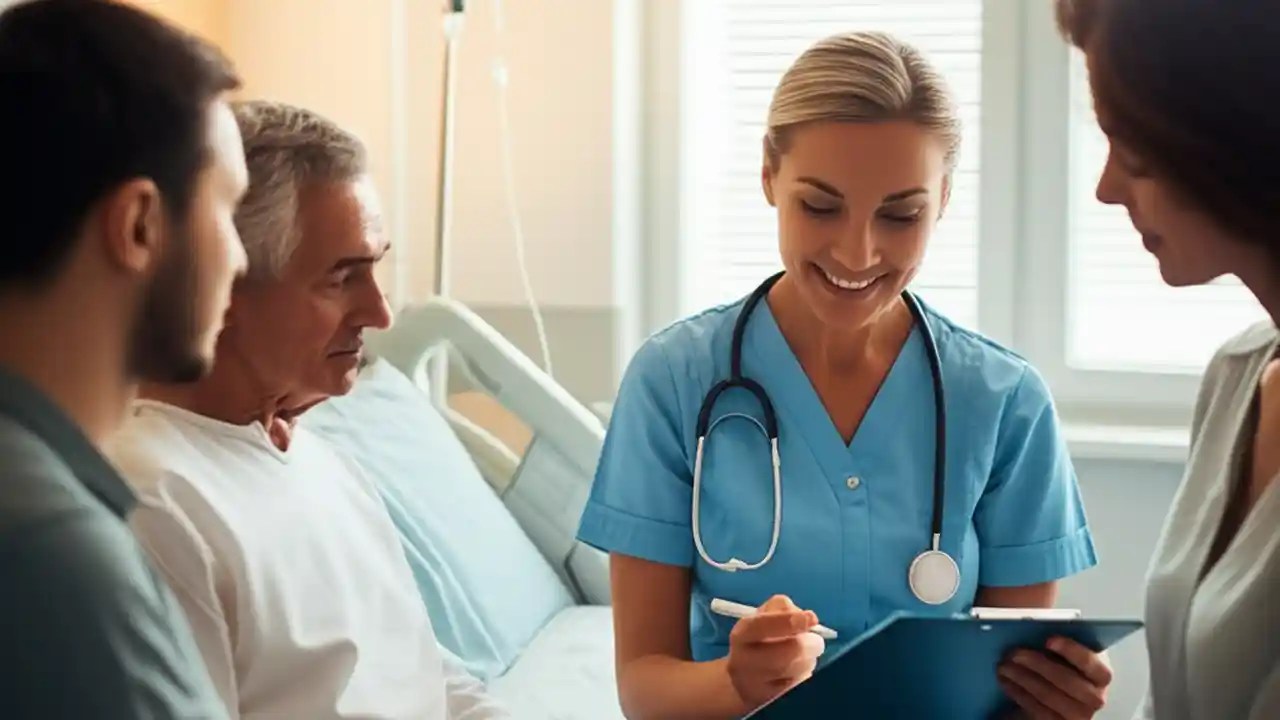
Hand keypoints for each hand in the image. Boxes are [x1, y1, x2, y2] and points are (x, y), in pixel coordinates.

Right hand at [726, 594, 825, 709]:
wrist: (743, 679)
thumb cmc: (759, 639)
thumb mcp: (764, 615)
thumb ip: (782, 607)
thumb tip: (806, 617)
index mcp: (742, 634)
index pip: (761, 626)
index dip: (788, 621)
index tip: (811, 618)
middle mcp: (744, 661)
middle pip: (790, 650)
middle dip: (811, 643)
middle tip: (816, 641)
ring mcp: (756, 686)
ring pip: (799, 670)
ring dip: (809, 660)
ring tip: (805, 657)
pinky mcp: (771, 701)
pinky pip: (800, 686)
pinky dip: (805, 675)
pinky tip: (798, 672)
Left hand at [997, 636, 1111, 718]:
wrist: (1056, 690)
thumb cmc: (1061, 664)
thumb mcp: (1065, 651)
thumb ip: (1058, 641)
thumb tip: (1036, 627)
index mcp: (1101, 674)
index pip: (1091, 663)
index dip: (1071, 650)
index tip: (1048, 639)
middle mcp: (1095, 698)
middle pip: (1067, 681)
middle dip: (1038, 665)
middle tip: (1014, 653)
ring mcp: (1079, 715)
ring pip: (1049, 696)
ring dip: (1023, 679)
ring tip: (1004, 666)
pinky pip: (1038, 711)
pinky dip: (1019, 693)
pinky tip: (1006, 681)